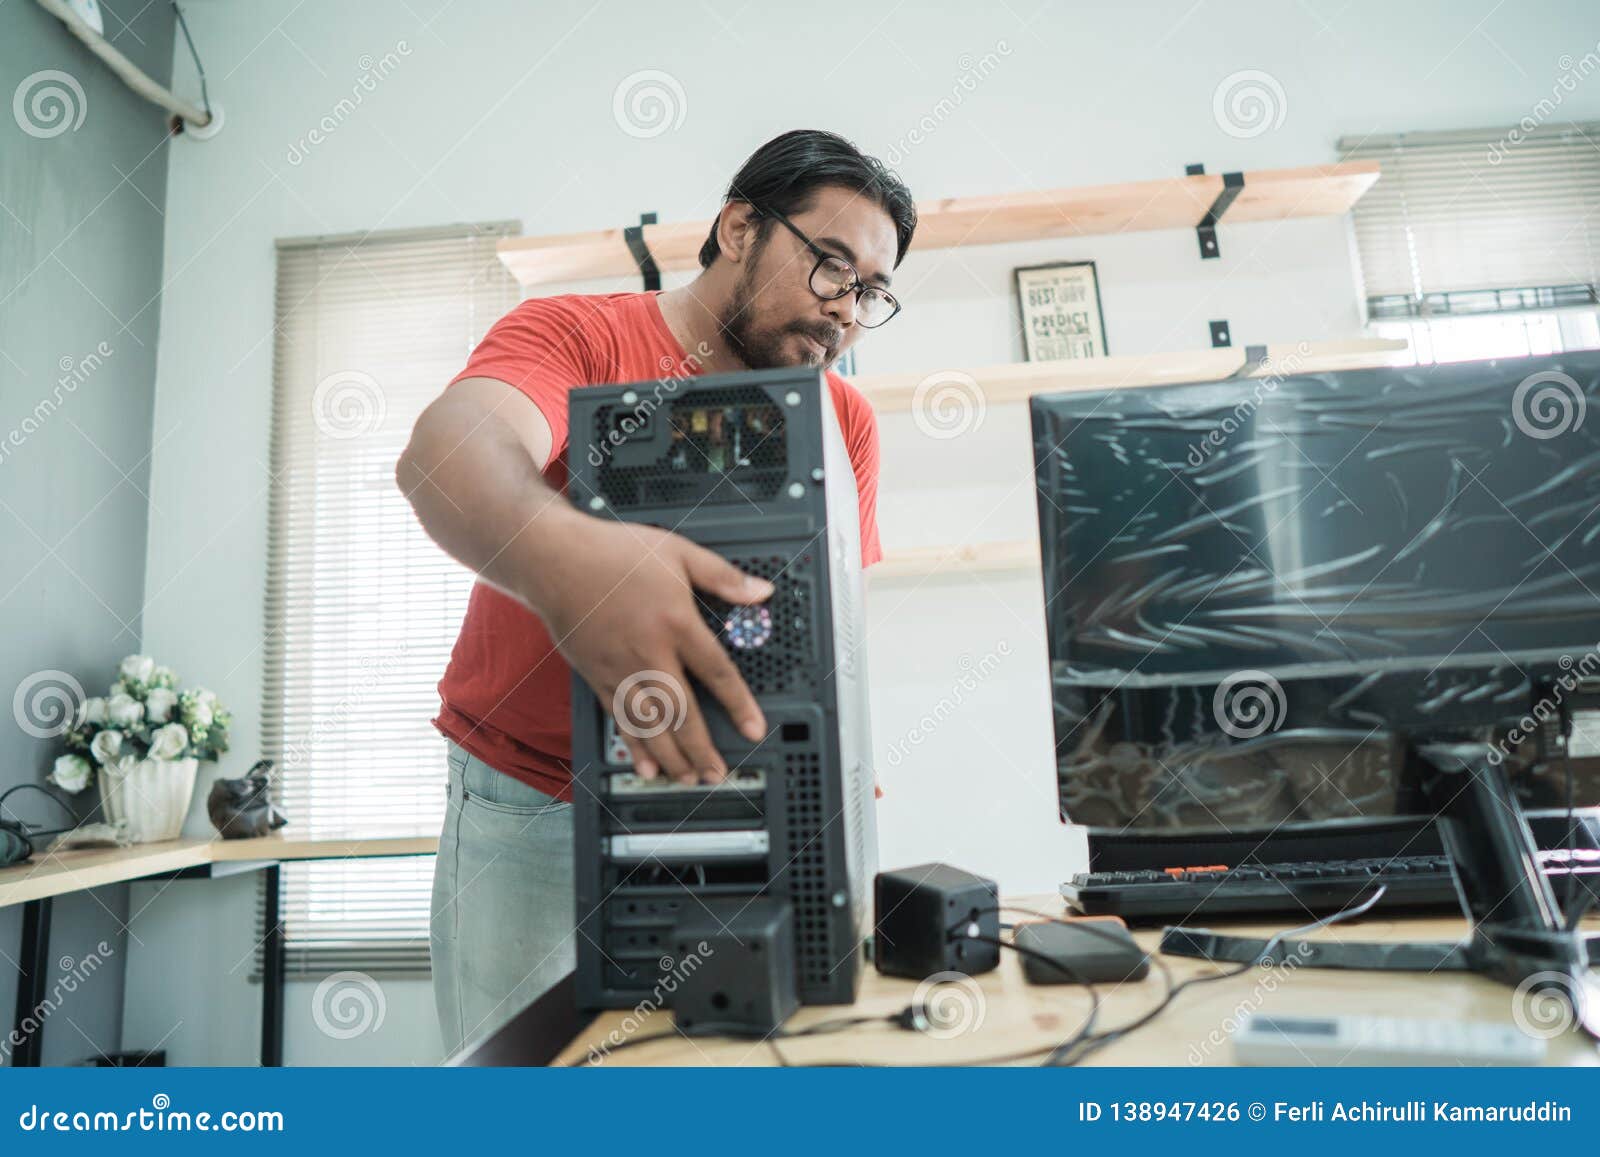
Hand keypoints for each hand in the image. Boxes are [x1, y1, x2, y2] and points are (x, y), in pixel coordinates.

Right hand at [525, 510, 770, 783]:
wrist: (554, 560)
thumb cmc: (613, 552)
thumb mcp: (679, 552)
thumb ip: (723, 576)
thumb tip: (761, 591)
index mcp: (676, 623)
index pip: (717, 673)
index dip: (739, 705)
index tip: (754, 729)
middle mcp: (649, 653)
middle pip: (682, 712)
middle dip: (702, 748)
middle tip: (718, 773)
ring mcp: (620, 669)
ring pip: (650, 724)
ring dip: (671, 756)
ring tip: (688, 778)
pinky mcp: (596, 675)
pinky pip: (620, 719)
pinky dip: (635, 746)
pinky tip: (646, 765)